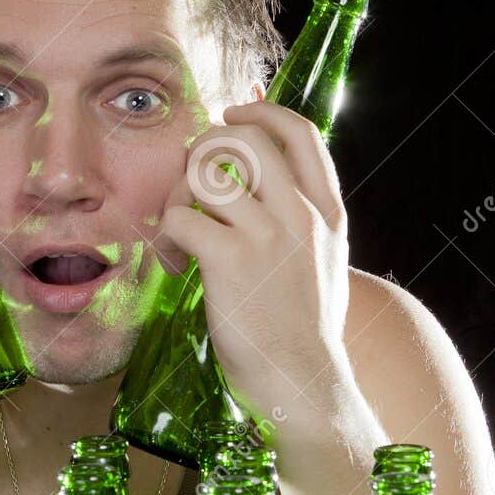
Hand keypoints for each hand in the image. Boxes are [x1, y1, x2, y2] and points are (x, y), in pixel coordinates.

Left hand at [156, 97, 356, 434]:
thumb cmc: (304, 332)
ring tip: (179, 232)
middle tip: (191, 183)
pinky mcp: (229, 260)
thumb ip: (303, 221)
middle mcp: (300, 214)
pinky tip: (177, 267)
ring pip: (206, 171)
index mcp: (327, 212)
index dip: (261, 111)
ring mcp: (266, 234)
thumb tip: (272, 185)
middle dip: (205, 147)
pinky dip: (167, 238)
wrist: (302, 383)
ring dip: (178, 194)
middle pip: (244, 136)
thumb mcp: (323, 264)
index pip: (300, 132)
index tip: (232, 114)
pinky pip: (180, 217)